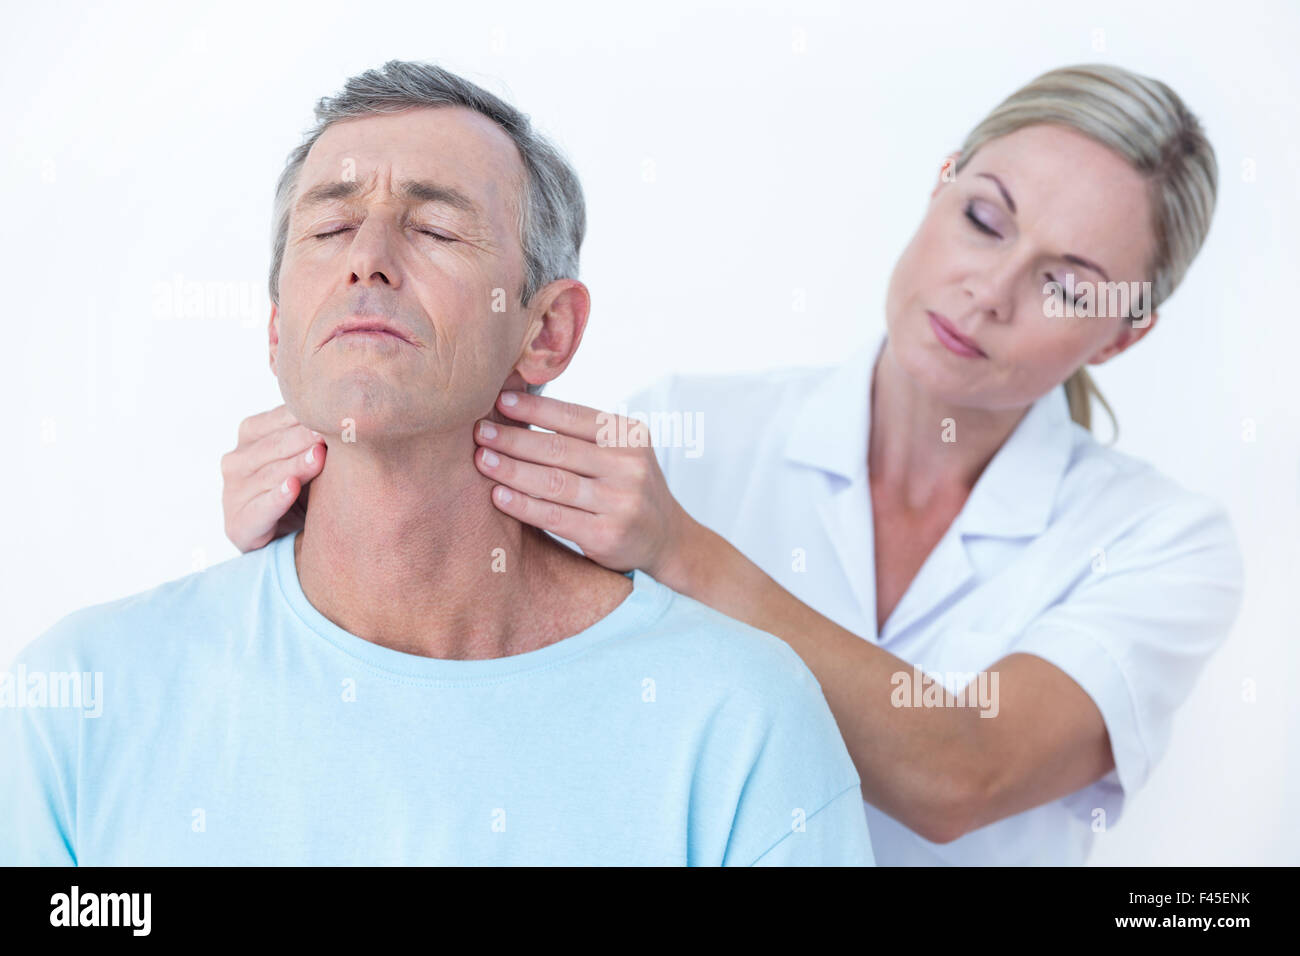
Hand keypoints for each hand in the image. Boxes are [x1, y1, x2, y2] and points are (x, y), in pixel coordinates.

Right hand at [220, 405, 325, 552]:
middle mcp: (236, 460)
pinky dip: (276, 498)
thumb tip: (346, 406)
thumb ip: (315, 432)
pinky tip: (292, 488)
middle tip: (332, 432)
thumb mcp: (308, 455)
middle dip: (304, 438)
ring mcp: (233, 492)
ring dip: (296, 466)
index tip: (336, 411)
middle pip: (275, 445)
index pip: (279, 419)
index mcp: (251, 434)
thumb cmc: (304, 488)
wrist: (287, 539)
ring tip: (320, 457)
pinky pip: (260, 508)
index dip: (307, 415)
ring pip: (269, 475)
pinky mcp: (237, 524)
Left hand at [473, 390, 692, 577]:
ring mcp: (621, 501)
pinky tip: (498, 495)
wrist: (666, 538)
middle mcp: (629, 465)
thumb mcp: (620, 451)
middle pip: (559, 448)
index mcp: (629, 435)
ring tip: (482, 459)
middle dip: (514, 438)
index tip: (500, 401)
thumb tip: (519, 406)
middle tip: (480, 431)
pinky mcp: (607, 534)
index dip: (534, 407)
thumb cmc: (628, 488)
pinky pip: (555, 516)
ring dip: (512, 469)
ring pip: (553, 481)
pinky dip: (523, 505)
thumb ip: (582, 433)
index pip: (573, 415)